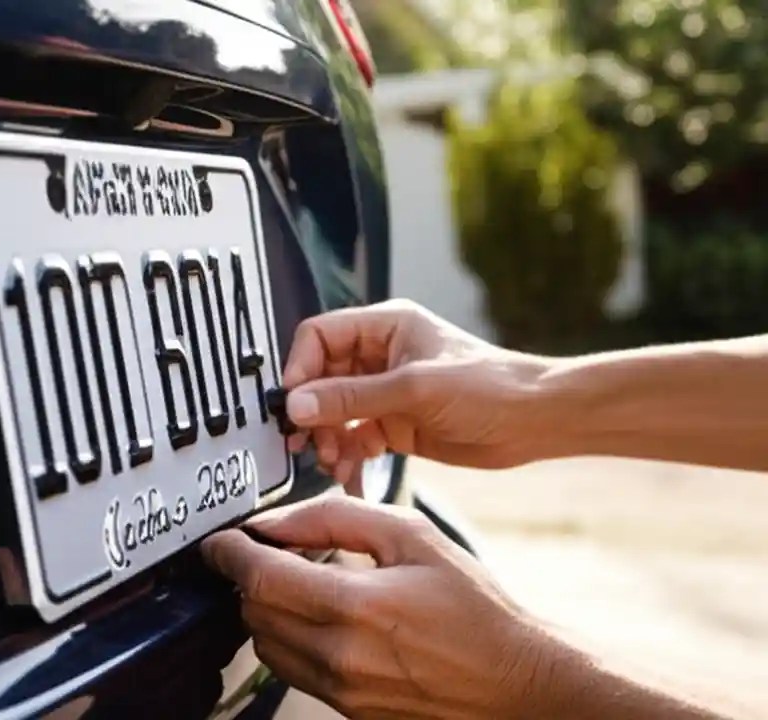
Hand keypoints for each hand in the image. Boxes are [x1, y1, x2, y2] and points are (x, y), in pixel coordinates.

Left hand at [202, 494, 557, 718]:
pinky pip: (291, 671)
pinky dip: (290, 639)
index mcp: (359, 606)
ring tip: (298, 585)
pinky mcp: (346, 710)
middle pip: (253, 612)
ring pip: (265, 645)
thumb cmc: (474, 609)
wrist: (516, 683)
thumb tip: (277, 521)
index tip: (219, 540)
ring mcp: (342, 690)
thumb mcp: (413, 537)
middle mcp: (342, 656)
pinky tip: (321, 618)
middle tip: (265, 554)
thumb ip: (337, 518)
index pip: (259, 577)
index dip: (229, 553)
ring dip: (266, 611)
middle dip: (248, 578)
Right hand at [283, 299, 553, 473]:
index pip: (319, 336)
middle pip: (320, 377)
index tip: (293, 401)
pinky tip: (349, 472)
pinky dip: (346, 456)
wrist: (535, 422)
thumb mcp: (414, 388)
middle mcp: (379, 357)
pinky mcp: (394, 424)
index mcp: (384, 327)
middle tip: (305, 438)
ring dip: (326, 437)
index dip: (300, 367)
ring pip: (333, 412)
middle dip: (311, 411)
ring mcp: (385, 392)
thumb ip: (352, 397)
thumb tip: (299, 404)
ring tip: (332, 459)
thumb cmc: (492, 386)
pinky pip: (353, 438)